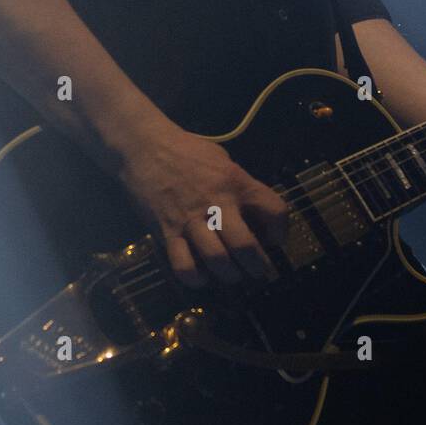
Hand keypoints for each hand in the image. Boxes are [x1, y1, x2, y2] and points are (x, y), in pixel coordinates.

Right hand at [118, 122, 285, 287]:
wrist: (144, 146)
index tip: (275, 240)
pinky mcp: (166, 231)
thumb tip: (256, 214)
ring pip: (217, 260)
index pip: (275, 210)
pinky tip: (200, 276)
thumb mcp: (223, 160)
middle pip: (246, 246)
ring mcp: (190, 219)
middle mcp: (218, 203)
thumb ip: (240, 185)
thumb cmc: (187, 150)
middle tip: (259, 272)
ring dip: (229, 275)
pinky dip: (195, 278)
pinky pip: (183, 265)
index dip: (281, 230)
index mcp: (237, 182)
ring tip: (232, 275)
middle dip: (257, 266)